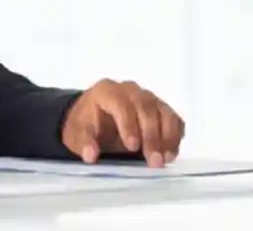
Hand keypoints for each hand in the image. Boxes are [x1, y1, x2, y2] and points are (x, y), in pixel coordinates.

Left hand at [62, 79, 184, 166]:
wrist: (95, 117)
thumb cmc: (87, 122)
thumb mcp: (77, 131)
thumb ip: (84, 141)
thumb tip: (90, 155)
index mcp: (108, 91)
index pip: (122, 104)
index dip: (129, 125)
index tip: (132, 147)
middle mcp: (130, 91)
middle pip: (146, 108)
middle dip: (151, 136)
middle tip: (154, 161)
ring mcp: (148, 98)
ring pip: (164, 112)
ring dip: (167, 137)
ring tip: (165, 159)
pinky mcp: (160, 110)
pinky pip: (173, 119)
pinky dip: (175, 136)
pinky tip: (170, 153)